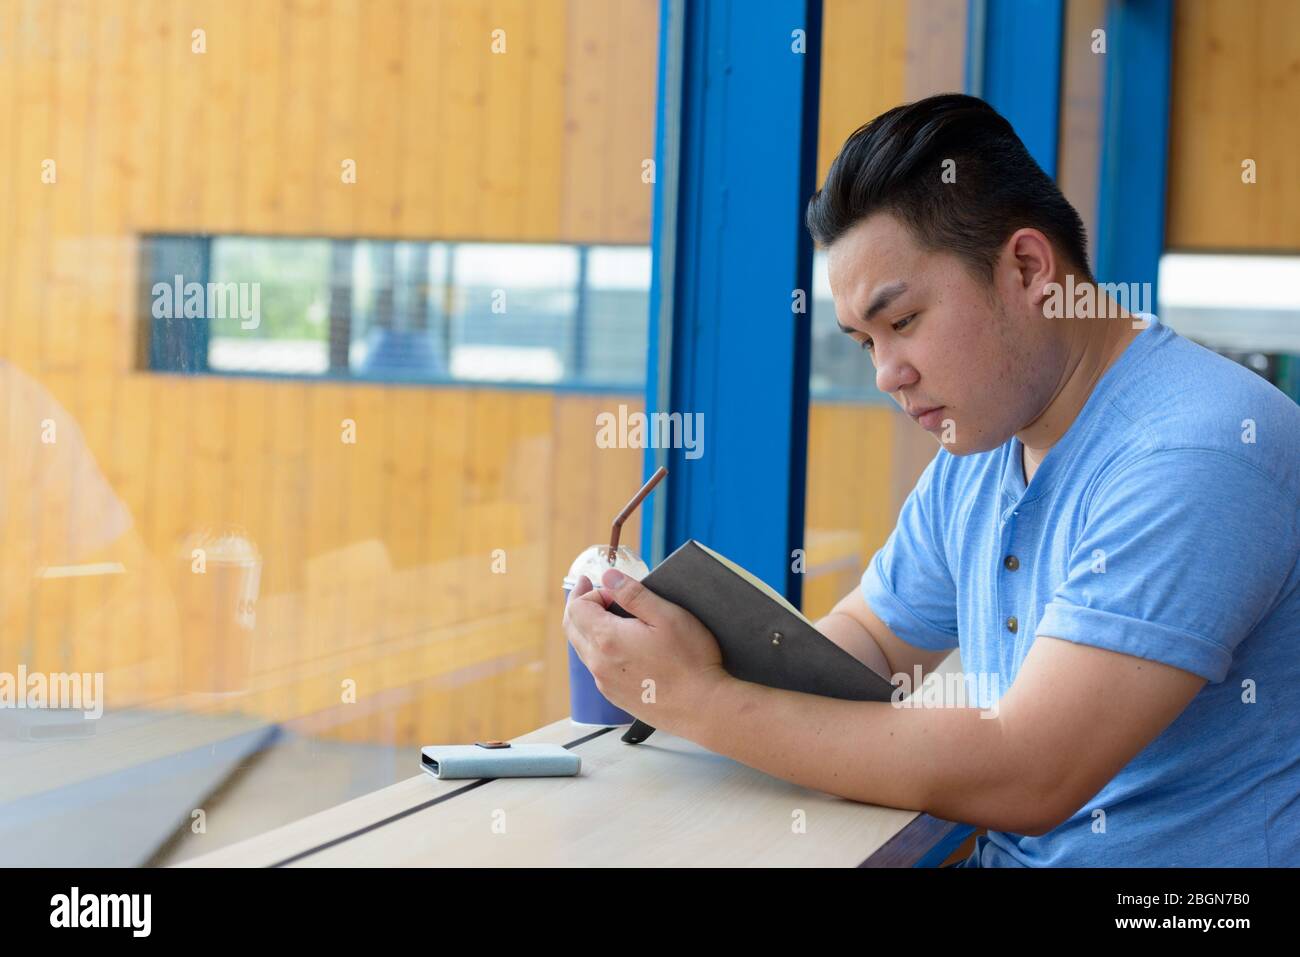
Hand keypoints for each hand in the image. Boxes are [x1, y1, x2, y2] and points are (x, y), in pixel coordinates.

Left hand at [562, 567, 729, 736]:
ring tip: (607, 616)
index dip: (590, 592)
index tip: (611, 590)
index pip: (577, 608)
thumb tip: (609, 577)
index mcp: (608, 639)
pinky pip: (596, 667)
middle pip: (572, 628)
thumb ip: (634, 594)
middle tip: (590, 590)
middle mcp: (599, 663)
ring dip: (588, 628)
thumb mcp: (667, 616)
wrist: (702, 707)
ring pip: (582, 648)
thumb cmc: (691, 662)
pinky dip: (599, 649)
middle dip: (579, 605)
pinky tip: (621, 645)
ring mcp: (605, 682)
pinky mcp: (615, 695)